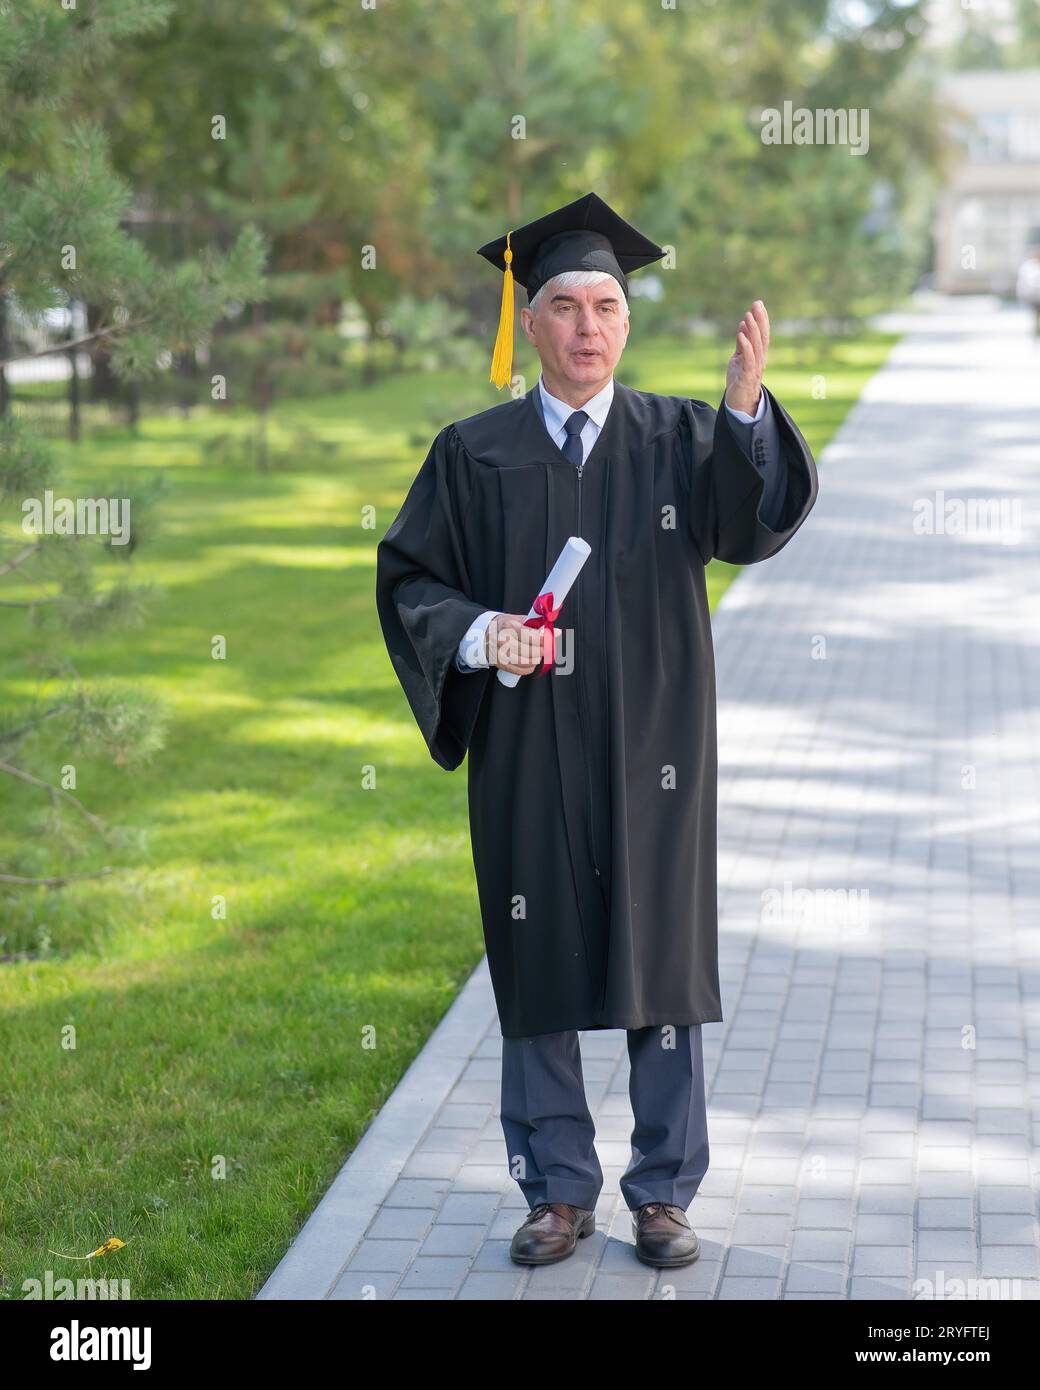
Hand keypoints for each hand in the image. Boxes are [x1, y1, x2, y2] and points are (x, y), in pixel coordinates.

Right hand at [487, 613, 549, 674]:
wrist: (483, 637)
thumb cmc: (503, 627)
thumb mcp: (517, 619)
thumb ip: (537, 624)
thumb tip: (556, 632)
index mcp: (509, 627)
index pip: (533, 636)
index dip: (546, 639)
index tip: (552, 638)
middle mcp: (504, 642)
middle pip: (533, 651)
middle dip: (544, 649)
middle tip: (548, 646)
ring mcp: (503, 655)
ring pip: (529, 662)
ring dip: (538, 658)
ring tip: (539, 652)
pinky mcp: (503, 665)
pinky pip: (523, 670)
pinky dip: (531, 666)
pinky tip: (531, 660)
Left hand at [725, 300, 768, 415]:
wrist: (739, 403)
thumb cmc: (740, 379)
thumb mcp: (739, 357)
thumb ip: (742, 343)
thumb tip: (743, 325)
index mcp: (759, 354)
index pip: (762, 334)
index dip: (762, 319)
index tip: (758, 304)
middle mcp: (760, 359)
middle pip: (762, 337)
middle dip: (760, 320)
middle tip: (757, 304)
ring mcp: (755, 368)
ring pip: (756, 346)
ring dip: (752, 330)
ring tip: (748, 316)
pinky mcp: (747, 376)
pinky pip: (748, 359)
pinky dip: (745, 346)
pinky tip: (741, 335)